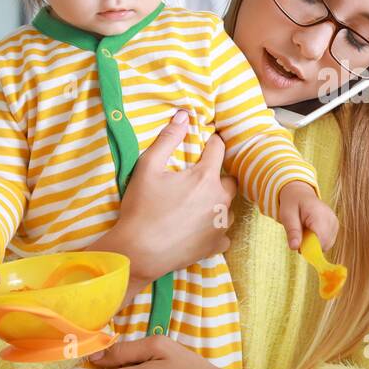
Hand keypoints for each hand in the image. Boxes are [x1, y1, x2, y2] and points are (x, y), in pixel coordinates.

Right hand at [91, 111, 238, 302]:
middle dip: (219, 176)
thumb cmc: (141, 208)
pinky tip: (200, 229)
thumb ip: (167, 139)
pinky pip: (224, 233)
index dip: (212, 143)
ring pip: (229, 207)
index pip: (218, 149)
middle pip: (230, 180)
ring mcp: (221, 224)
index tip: (207, 144)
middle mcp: (220, 200)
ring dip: (219, 203)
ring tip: (200, 205)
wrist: (138, 252)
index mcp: (206, 177)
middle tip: (200, 179)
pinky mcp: (216, 245)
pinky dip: (215, 229)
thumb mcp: (147, 168)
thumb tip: (183, 116)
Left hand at [277, 181, 337, 250]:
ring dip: (314, 244)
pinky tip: (312, 232)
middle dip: (310, 246)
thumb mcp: (287, 216)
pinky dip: (318, 241)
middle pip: (324, 244)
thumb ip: (292, 232)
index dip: (309, 248)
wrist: (301, 194)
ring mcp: (335, 223)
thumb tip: (295, 247)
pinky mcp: (335, 226)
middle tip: (299, 237)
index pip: (320, 239)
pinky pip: (328, 242)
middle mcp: (331, 218)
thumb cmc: (293, 204)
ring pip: (326, 245)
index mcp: (319, 214)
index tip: (299, 247)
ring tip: (305, 232)